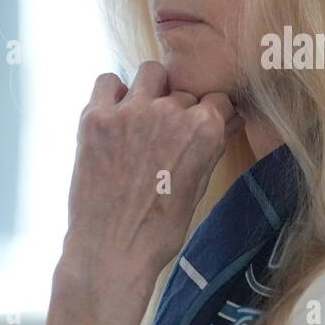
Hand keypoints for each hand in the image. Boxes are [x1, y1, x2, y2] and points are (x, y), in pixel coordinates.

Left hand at [61, 60, 242, 284]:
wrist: (111, 251)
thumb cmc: (160, 229)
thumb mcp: (199, 186)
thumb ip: (213, 146)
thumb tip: (228, 120)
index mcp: (204, 129)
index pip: (218, 100)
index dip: (210, 114)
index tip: (202, 125)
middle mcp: (170, 112)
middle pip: (183, 92)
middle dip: (178, 109)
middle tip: (165, 136)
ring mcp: (131, 111)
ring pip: (150, 72)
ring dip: (151, 90)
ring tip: (142, 116)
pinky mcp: (96, 117)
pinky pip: (107, 82)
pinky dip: (113, 93)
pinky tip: (115, 116)